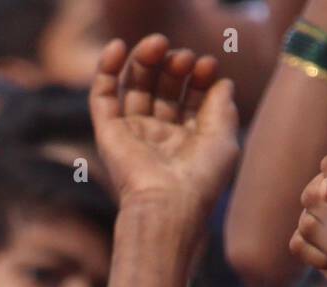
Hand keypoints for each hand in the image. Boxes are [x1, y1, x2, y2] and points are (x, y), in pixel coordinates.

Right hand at [90, 34, 239, 217]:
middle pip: (164, 87)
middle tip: (184, 56)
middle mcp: (161, 135)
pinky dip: (106, 68)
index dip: (199, 77)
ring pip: (135, 85)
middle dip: (174, 66)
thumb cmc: (202, 178)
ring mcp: (134, 132)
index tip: (207, 64)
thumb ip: (223, 107)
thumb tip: (224, 81)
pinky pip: (102, 94)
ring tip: (158, 43)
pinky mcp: (108, 133)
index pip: (192, 97)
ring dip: (145, 60)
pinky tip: (117, 47)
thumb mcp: (224, 138)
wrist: (169, 204)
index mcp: (190, 139)